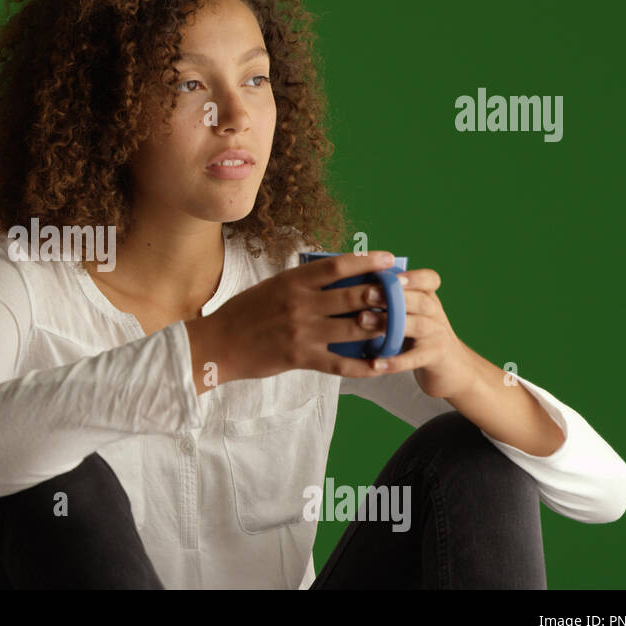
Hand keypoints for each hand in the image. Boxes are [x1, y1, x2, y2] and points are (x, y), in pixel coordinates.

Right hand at [190, 250, 449, 383]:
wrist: (218, 344)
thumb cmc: (245, 313)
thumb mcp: (273, 287)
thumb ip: (304, 282)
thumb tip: (338, 275)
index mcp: (293, 280)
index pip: (338, 266)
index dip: (368, 262)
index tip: (391, 260)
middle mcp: (300, 303)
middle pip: (354, 296)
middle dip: (385, 296)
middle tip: (406, 295)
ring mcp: (302, 331)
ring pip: (353, 329)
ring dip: (381, 329)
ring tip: (401, 328)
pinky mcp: (300, 357)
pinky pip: (340, 362)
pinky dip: (363, 365)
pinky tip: (380, 365)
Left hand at [366, 265, 475, 398]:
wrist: (451, 368)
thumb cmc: (418, 336)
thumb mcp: (409, 313)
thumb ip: (390, 300)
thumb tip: (351, 286)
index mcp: (428, 298)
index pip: (429, 280)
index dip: (413, 277)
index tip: (390, 274)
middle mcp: (435, 314)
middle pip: (420, 301)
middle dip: (393, 296)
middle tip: (366, 293)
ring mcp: (437, 336)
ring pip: (418, 326)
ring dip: (389, 322)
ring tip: (362, 320)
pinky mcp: (434, 358)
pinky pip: (414, 359)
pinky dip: (394, 362)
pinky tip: (374, 363)